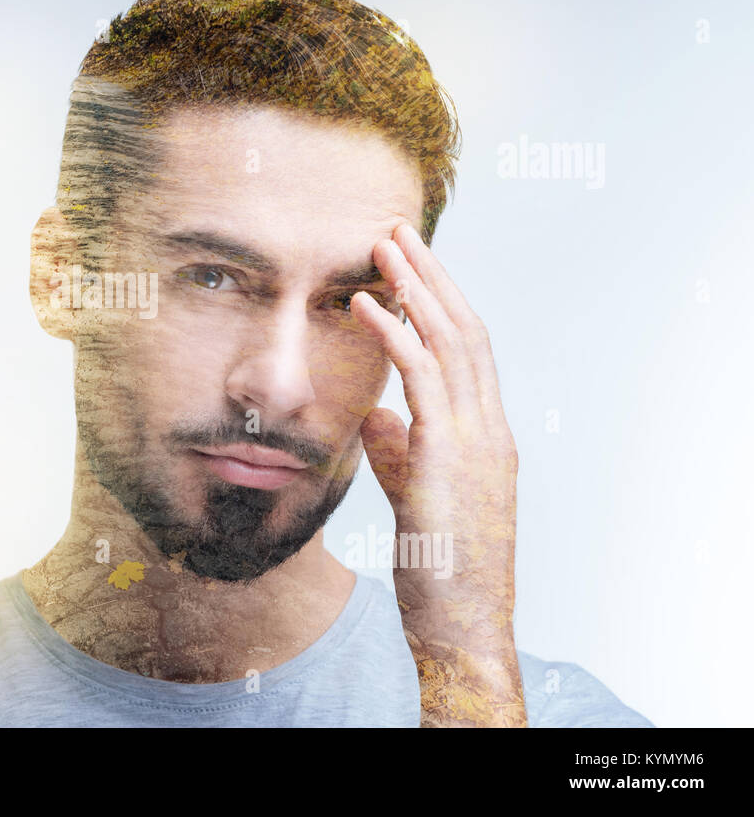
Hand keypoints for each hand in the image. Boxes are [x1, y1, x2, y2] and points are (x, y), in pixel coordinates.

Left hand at [351, 222, 524, 726]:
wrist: (464, 627)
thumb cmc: (440, 571)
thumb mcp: (414, 496)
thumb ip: (398, 449)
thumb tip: (374, 412)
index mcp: (485, 436)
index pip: (468, 351)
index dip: (440, 303)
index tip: (408, 266)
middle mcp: (490, 428)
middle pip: (466, 330)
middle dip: (432, 275)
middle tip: (398, 230)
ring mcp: (477, 439)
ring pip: (451, 340)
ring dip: (416, 286)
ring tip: (383, 244)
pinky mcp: (450, 455)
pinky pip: (422, 376)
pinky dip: (395, 332)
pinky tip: (367, 304)